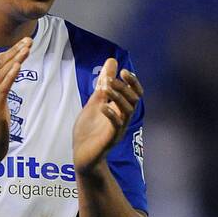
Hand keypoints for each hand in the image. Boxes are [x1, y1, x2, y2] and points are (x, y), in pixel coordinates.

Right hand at [0, 37, 31, 172]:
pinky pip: (3, 89)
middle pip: (1, 65)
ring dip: (15, 59)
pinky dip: (10, 76)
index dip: (11, 53)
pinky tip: (18, 65)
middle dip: (15, 51)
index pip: (0, 66)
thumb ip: (1, 97)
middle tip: (29, 39)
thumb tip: (7, 89)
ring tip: (27, 47)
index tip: (24, 43)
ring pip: (2, 73)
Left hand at [73, 56, 141, 177]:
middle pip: (134, 100)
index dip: (133, 82)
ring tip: (105, 88)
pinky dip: (111, 114)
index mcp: (120, 110)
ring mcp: (117, 129)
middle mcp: (123, 119)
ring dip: (117, 96)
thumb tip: (111, 61)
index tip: (123, 71)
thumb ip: (102, 84)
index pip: (135, 93)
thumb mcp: (94, 102)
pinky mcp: (110, 139)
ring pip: (127, 110)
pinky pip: (116, 125)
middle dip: (123, 87)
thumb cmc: (89, 130)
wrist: (81, 155)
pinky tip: (103, 106)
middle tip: (109, 80)